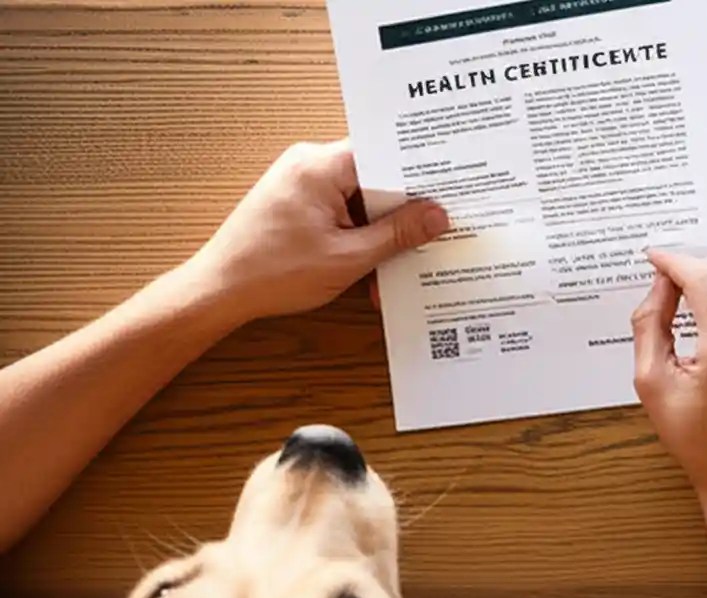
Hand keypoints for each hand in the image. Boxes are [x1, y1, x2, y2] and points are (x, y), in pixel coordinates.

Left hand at [183, 139, 449, 321]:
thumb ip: (397, 234)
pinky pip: (341, 211)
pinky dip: (357, 237)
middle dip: (400, 215)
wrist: (218, 291)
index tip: (446, 195)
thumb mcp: (348, 257)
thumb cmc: (273, 272)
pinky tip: (367, 268)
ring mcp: (301, 183)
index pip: (385, 155)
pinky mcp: (297, 202)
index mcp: (321, 166)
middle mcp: (309, 164)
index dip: (419, 176)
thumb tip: (437, 215)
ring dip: (378, 234)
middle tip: (429, 236)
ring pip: (360, 200)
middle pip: (375, 178)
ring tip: (392, 266)